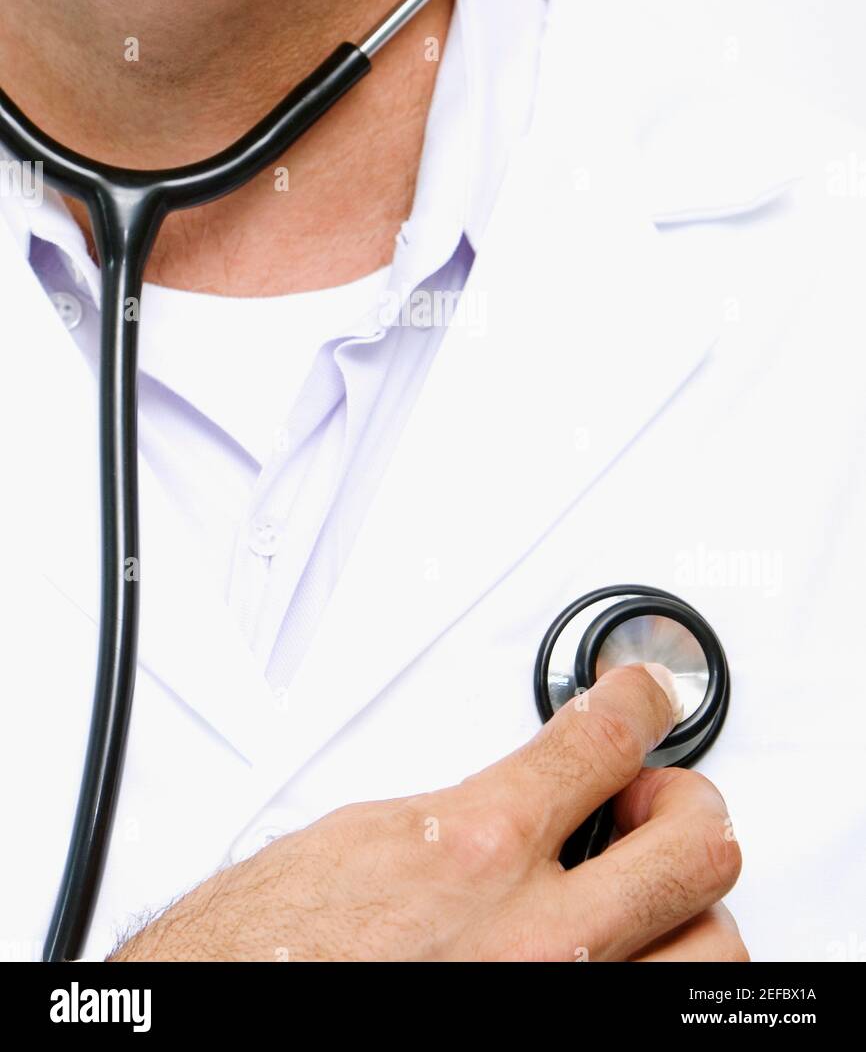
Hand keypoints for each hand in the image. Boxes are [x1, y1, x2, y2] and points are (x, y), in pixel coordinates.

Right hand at [111, 663, 744, 961]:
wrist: (222, 1010)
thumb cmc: (262, 949)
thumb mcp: (358, 840)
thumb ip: (461, 818)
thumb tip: (517, 803)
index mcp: (475, 846)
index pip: (605, 740)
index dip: (641, 703)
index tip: (646, 697)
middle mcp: (537, 937)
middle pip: (698, 843)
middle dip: (683, 807)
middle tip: (646, 803)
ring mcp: (558, 1000)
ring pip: (713, 945)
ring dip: (681, 908)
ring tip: (638, 895)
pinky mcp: (558, 1049)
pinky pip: (658, 1010)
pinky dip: (646, 970)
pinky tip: (617, 953)